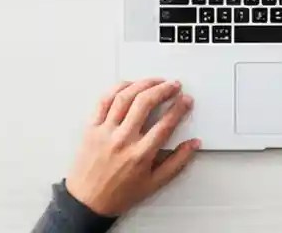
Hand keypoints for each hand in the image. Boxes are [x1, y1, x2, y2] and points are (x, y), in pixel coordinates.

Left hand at [64, 79, 200, 216]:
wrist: (87, 201)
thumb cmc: (119, 194)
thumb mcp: (154, 183)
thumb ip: (177, 162)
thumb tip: (193, 144)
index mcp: (140, 155)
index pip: (165, 124)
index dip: (179, 108)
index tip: (186, 100)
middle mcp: (122, 140)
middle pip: (145, 103)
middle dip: (163, 89)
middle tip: (173, 85)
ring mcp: (105, 131)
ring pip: (124, 97)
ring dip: (142, 84)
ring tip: (155, 81)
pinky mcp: (91, 127)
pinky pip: (103, 100)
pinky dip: (117, 88)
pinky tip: (129, 85)